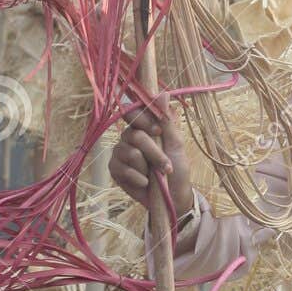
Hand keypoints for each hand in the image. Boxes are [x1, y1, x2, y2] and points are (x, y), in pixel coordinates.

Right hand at [108, 97, 192, 214]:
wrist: (173, 198)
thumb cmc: (177, 169)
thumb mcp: (176, 145)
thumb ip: (168, 120)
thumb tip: (164, 92)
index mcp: (143, 127)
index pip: (132, 111)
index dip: (143, 119)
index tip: (158, 131)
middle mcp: (129, 137)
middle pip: (134, 134)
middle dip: (153, 152)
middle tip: (166, 165)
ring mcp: (120, 153)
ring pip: (129, 152)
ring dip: (147, 167)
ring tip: (155, 176)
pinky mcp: (114, 169)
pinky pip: (122, 168)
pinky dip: (138, 178)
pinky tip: (145, 182)